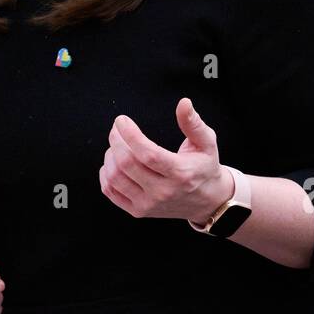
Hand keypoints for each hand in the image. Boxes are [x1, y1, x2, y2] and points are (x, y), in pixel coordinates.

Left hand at [99, 97, 232, 222]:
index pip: (148, 154)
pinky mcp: (138, 211)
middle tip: (117, 129)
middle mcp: (163, 192)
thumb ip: (193, 123)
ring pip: (115, 177)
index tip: (121, 120)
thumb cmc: (205, 168)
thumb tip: (184, 103)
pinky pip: (110, 191)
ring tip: (117, 145)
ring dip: (110, 155)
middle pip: (127, 164)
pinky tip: (113, 162)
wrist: (207, 202)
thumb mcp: (207, 143)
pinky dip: (105, 173)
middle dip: (116, 140)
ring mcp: (148, 204)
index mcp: (180, 174)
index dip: (130, 134)